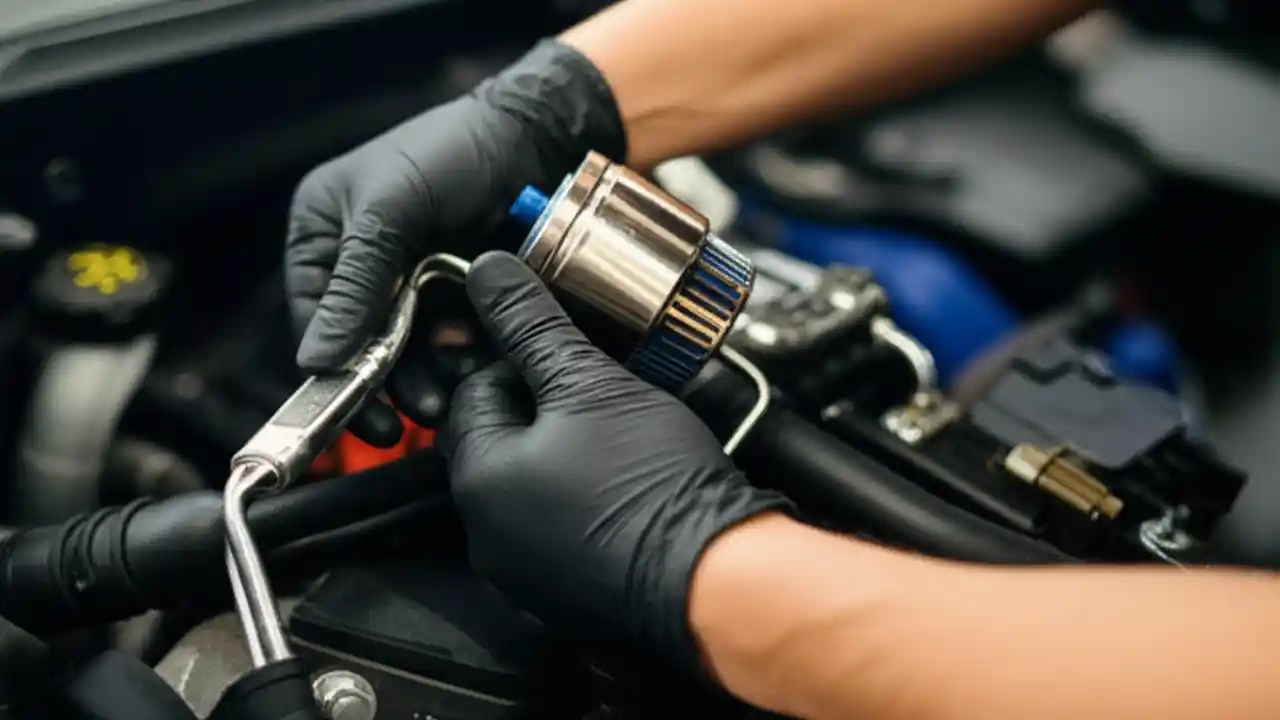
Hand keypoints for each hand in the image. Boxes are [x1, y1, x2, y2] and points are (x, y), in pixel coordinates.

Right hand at [285, 40, 624, 443]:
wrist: (532, 138)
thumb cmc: (450, 151)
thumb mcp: (391, 209)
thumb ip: (355, 283)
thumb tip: (316, 360)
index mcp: (324, 238)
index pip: (315, 319)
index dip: (335, 368)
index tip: (362, 409)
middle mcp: (362, 267)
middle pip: (364, 345)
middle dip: (391, 382)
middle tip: (421, 413)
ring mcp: (412, 284)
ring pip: (410, 353)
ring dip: (431, 379)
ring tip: (454, 399)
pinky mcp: (457, 297)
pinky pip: (451, 343)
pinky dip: (463, 361)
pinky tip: (479, 373)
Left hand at [444, 252, 790, 670]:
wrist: (719, 580)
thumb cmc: (657, 488)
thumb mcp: (591, 383)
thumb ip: (532, 325)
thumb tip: (489, 276)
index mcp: (479, 480)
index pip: (472, 393)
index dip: (521, 360)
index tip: (565, 353)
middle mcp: (489, 535)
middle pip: (502, 441)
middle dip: (546, 407)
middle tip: (598, 390)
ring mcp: (528, 573)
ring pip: (535, 485)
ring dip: (569, 451)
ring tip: (621, 433)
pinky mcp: (570, 595)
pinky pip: (563, 526)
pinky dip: (587, 497)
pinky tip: (629, 482)